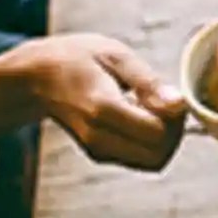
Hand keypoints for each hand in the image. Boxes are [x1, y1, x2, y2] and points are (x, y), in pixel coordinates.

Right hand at [0, 34, 187, 171]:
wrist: (38, 78)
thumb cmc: (78, 59)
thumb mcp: (115, 55)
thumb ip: (148, 82)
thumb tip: (179, 105)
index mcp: (102, 108)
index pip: (157, 133)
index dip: (175, 116)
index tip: (170, 94)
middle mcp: (98, 137)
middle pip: (158, 154)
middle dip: (175, 131)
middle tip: (166, 102)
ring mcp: (97, 150)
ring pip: (153, 162)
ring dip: (166, 139)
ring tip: (153, 108)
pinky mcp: (100, 155)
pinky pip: (141, 160)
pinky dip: (152, 143)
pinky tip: (141, 117)